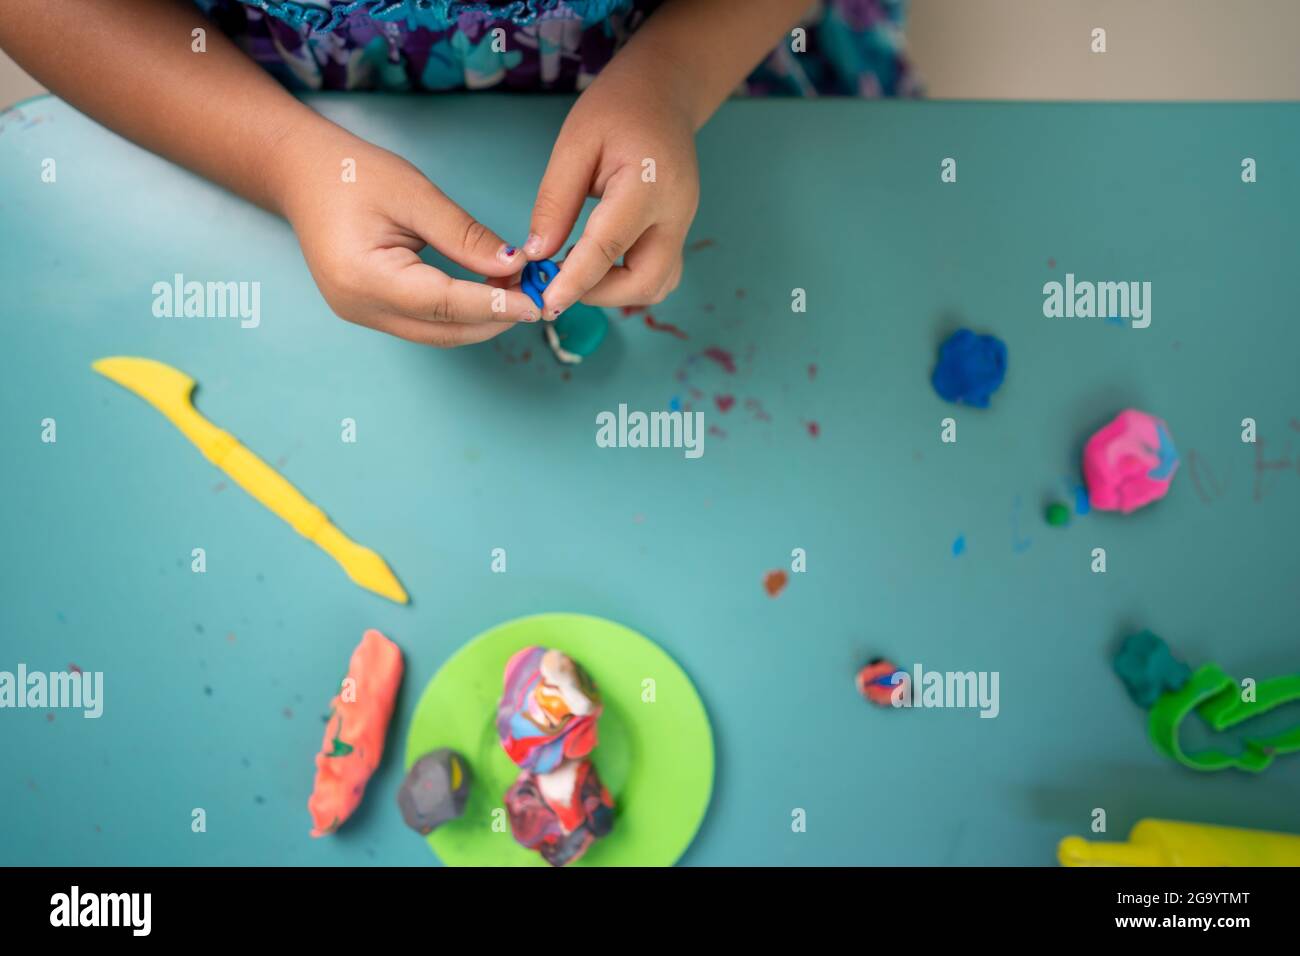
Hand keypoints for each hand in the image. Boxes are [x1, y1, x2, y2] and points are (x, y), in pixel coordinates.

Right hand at [281, 128, 539, 345]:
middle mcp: (360, 307)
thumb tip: (514, 265)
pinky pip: (426, 324)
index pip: (444, 304)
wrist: (301, 174)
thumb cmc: (351, 174)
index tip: (536, 302)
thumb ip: (464, 236)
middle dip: (495, 317)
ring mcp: (363, 315)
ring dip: (481, 319)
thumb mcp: (415, 195)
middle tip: (536, 292)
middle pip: (445, 330)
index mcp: (365, 277)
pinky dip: (460, 314)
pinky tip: (487, 292)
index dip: (495, 305)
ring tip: (517, 289)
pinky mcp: (370, 312)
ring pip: (438, 334)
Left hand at [524, 57, 699, 313]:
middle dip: (598, 294)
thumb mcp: (574, 144)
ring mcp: (683, 225)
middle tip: (557, 283)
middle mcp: (676, 213)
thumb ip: (555, 201)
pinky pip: (659, 274)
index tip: (547, 303)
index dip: (576, 280)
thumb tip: (537, 254)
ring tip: (576, 270)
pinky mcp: (679, 232)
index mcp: (649, 185)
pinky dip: (628, 281)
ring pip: (657, 285)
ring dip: (615, 292)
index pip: (610, 247)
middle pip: (645, 282)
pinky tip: (598, 263)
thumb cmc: (618, 107)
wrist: (663, 91)